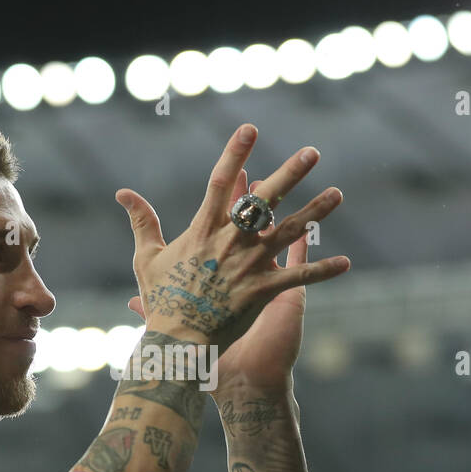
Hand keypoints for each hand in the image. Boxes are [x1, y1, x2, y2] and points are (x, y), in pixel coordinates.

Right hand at [116, 123, 347, 355]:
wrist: (176, 342)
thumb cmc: (161, 300)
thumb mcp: (147, 258)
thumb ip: (143, 221)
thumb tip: (123, 192)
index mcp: (203, 230)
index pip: (221, 183)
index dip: (235, 154)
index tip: (250, 129)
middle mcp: (230, 243)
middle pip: (264, 201)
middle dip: (290, 174)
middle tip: (313, 152)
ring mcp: (249, 266)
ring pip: (288, 232)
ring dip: (315, 212)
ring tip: (338, 193)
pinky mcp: (262, 292)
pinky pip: (298, 278)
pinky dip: (322, 271)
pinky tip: (347, 263)